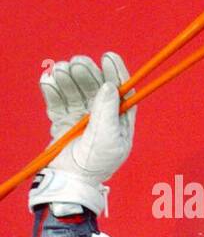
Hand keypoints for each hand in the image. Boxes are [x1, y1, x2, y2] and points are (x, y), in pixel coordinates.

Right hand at [31, 52, 135, 215]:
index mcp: (120, 120)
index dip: (116, 72)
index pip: (121, 91)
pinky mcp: (61, 120)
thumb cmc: (95, 162)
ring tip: (62, 70)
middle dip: (88, 72)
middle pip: (96, 86)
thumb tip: (111, 85)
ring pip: (75, 89)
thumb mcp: (108, 137)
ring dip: (68, 77)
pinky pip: (57, 99)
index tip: (109, 56)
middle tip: (78, 63)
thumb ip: (109, 110)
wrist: (69, 180)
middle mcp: (102, 116)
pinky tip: (49, 80)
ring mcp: (81, 117)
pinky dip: (52, 88)